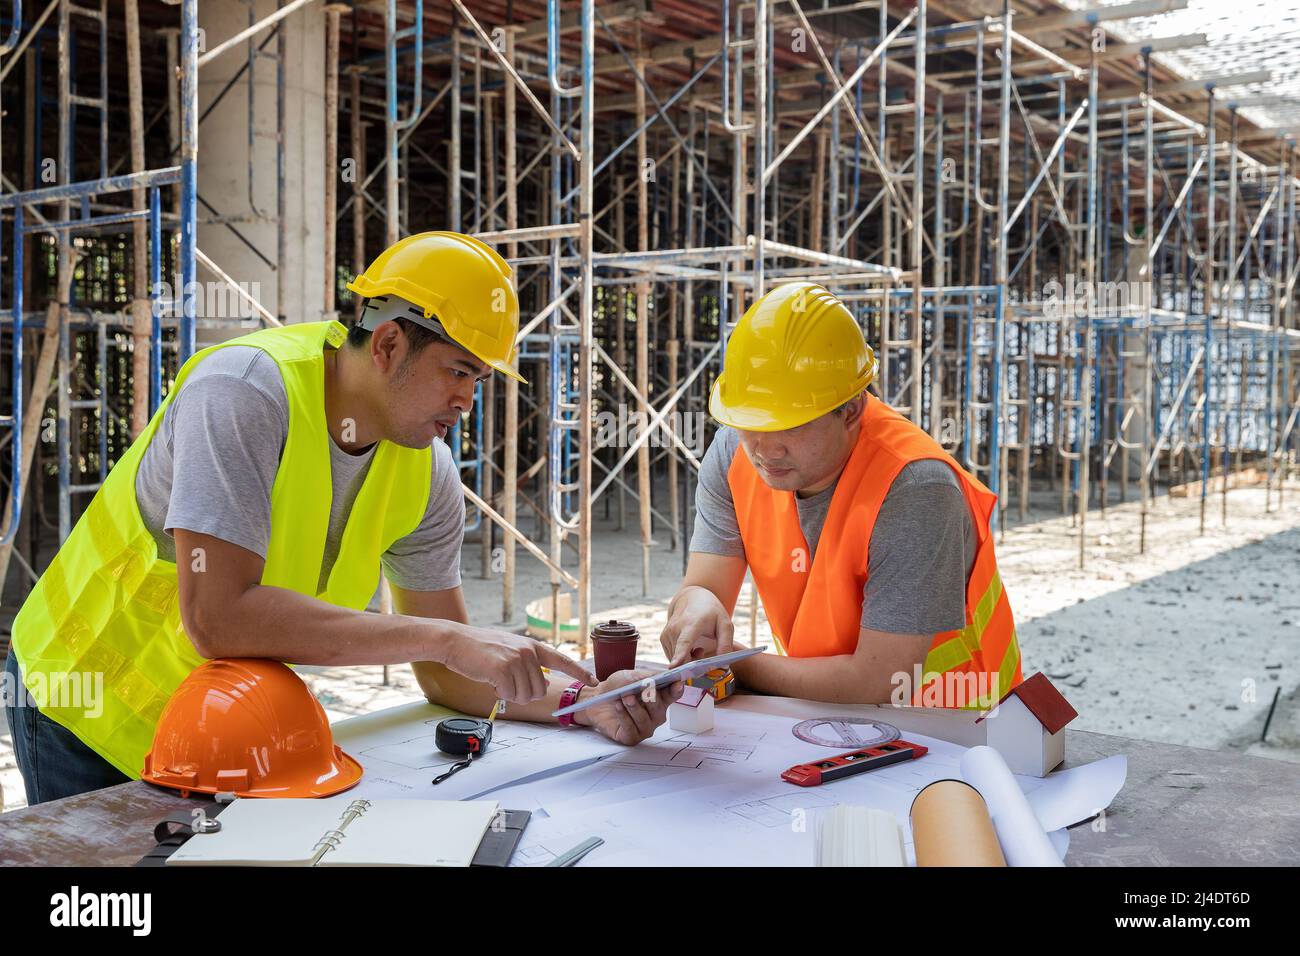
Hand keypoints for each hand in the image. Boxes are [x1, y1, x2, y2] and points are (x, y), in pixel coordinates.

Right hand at [438, 622, 593, 702]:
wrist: (456, 641)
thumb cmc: (481, 649)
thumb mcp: (510, 650)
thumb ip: (527, 664)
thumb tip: (540, 686)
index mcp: (532, 646)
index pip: (562, 660)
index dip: (579, 672)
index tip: (595, 681)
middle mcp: (528, 652)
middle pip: (539, 690)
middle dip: (523, 694)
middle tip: (506, 683)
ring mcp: (516, 659)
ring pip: (525, 695)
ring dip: (510, 694)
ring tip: (497, 678)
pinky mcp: (502, 669)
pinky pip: (508, 695)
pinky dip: (498, 693)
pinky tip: (489, 679)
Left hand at [574, 669, 683, 745]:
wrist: (597, 697)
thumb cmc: (617, 687)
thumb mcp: (632, 676)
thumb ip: (646, 677)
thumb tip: (658, 677)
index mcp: (660, 699)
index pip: (674, 694)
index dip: (677, 689)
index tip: (677, 682)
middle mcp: (655, 715)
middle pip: (659, 709)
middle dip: (651, 698)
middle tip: (643, 687)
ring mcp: (644, 728)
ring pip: (644, 720)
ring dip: (634, 707)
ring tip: (625, 696)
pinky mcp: (631, 737)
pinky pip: (630, 729)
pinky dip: (624, 716)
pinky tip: (617, 705)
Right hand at [659, 586, 735, 666]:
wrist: (692, 598)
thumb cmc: (711, 613)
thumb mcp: (725, 624)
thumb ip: (726, 644)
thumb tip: (724, 665)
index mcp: (691, 625)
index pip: (684, 642)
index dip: (679, 656)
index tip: (673, 667)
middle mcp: (675, 629)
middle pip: (681, 658)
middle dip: (693, 664)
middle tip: (702, 651)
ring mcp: (667, 634)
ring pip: (676, 660)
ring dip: (688, 661)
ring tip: (697, 647)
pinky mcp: (663, 638)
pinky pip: (672, 657)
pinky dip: (681, 657)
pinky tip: (689, 647)